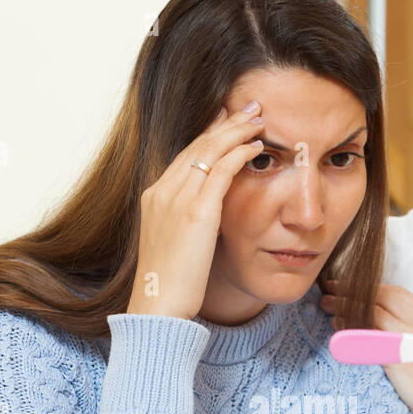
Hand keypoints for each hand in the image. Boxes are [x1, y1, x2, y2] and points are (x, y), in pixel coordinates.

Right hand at [129, 101, 267, 318]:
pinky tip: (256, 146)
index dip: (208, 135)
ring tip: (258, 118)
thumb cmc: (169, 285)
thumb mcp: (174, 244)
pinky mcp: (196, 212)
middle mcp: (162, 190)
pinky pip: (221, 171)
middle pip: (197, 145)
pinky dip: (240, 154)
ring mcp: (177, 199)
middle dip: (225, 123)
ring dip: (236, 130)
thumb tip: (209, 218)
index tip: (226, 121)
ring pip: (210, 150)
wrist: (157, 306)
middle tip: (248, 107)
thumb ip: (188, 223)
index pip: (185, 155)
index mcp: (154, 197)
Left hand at [318, 277, 412, 413]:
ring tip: (328, 306)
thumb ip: (405, 327)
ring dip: (346, 306)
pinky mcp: (399, 356)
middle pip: (381, 296)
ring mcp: (411, 338)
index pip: (394, 292)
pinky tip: (338, 327)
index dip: (368, 287)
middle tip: (330, 290)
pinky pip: (369, 335)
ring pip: (372, 311)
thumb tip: (374, 318)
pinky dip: (350, 328)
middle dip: (352, 290)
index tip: (347, 286)